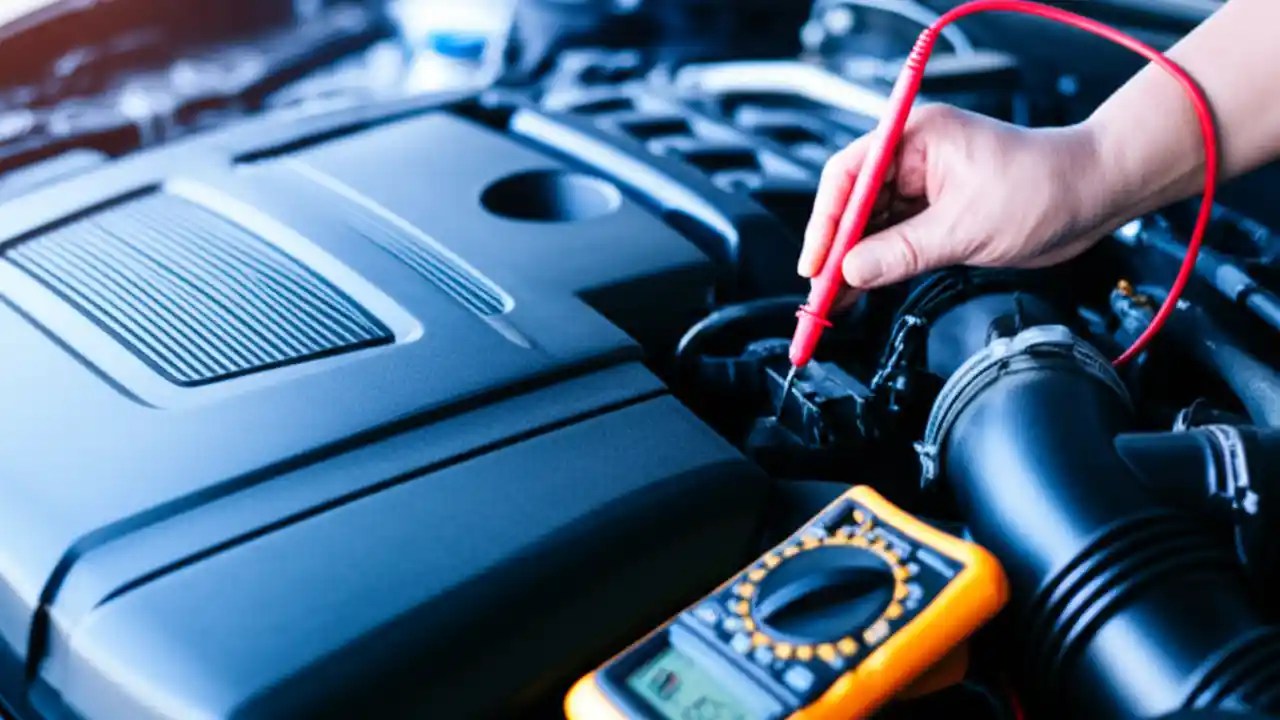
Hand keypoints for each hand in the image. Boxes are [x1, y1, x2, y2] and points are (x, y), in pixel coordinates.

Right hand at [798, 105, 1112, 290]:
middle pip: (853, 204)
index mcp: (916, 137)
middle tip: (818, 291)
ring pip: (869, 226)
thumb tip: (853, 271)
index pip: (848, 175)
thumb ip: (904, 251)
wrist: (1096, 194)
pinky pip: (892, 240)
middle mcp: (913, 157)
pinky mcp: (935, 213)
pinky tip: (857, 290)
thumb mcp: (967, 226)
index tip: (815, 262)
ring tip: (832, 300)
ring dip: (852, 263)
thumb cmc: (1047, 186)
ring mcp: (923, 185)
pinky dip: (875, 266)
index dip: (825, 221)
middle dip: (834, 249)